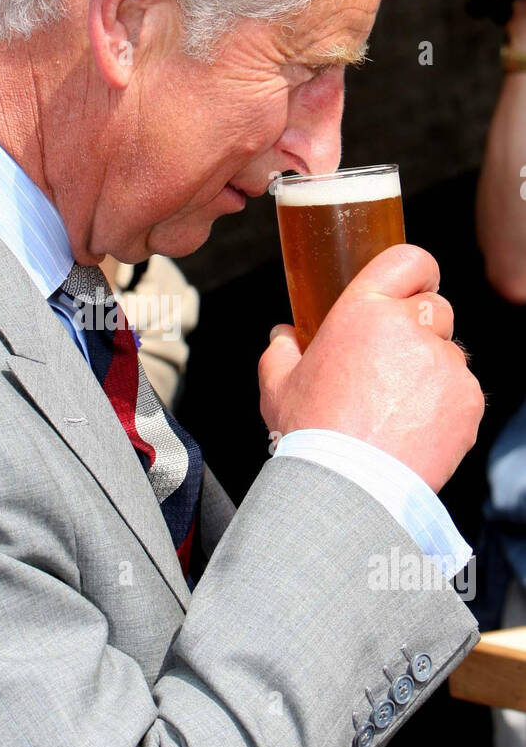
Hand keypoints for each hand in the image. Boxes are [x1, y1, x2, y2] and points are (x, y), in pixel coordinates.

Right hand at [258, 244, 484, 491]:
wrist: (350, 486)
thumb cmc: (312, 434)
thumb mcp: (278, 386)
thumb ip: (281, 351)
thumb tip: (283, 336)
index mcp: (363, 312)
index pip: (410, 260)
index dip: (416, 272)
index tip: (412, 288)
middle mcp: (410, 328)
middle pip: (435, 309)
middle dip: (419, 331)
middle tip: (392, 368)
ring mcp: (445, 364)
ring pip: (449, 355)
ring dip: (431, 373)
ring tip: (397, 411)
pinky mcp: (468, 400)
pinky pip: (462, 392)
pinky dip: (445, 407)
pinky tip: (414, 430)